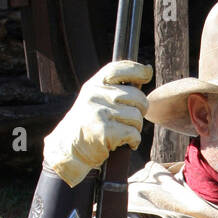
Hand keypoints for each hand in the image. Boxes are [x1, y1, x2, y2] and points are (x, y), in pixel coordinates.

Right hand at [42, 60, 152, 186]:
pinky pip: (133, 133)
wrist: (69, 149)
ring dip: (136, 127)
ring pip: (137, 117)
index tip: (147, 74)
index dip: (137, 69)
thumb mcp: (96, 98)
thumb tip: (147, 70)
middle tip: (130, 119)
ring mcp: (99, 113)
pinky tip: (125, 142)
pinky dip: (134, 141)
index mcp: (93, 85)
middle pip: (137, 96)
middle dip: (141, 109)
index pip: (118, 68)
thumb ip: (116, 87)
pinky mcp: (104, 131)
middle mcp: (95, 95)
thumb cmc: (88, 124)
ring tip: (123, 132)